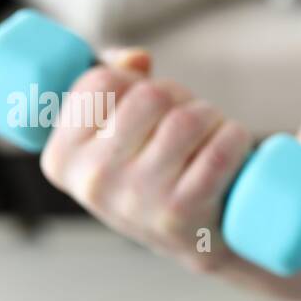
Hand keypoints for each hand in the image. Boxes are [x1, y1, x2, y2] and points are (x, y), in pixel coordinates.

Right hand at [39, 49, 253, 273]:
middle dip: (182, 97)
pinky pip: (220, 150)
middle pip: (152, 95)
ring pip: (188, 119)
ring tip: (214, 136)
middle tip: (192, 121)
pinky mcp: (182, 212)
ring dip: (212, 117)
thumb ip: (114, 87)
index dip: (136, 80)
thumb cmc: (157, 176)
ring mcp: (137, 198)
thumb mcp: (117, 139)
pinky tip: (236, 146)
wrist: (198, 242)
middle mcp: (93, 181)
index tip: (149, 106)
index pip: (101, 81)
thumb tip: (136, 58)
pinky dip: (237, 138)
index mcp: (63, 158)